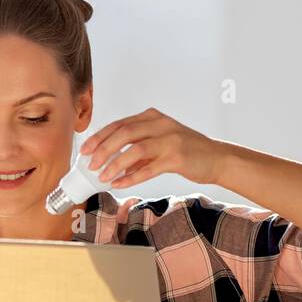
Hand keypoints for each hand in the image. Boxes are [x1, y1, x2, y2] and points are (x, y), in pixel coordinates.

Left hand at [79, 107, 227, 187]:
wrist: (217, 158)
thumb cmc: (187, 152)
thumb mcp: (160, 144)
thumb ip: (138, 151)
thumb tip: (112, 165)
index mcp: (153, 117)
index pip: (120, 124)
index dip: (99, 137)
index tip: (85, 149)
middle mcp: (160, 124)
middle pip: (124, 133)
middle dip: (103, 149)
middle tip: (90, 164)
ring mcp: (169, 140)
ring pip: (135, 149)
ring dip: (115, 163)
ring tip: (102, 176)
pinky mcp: (177, 157)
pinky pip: (148, 168)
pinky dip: (131, 177)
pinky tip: (119, 184)